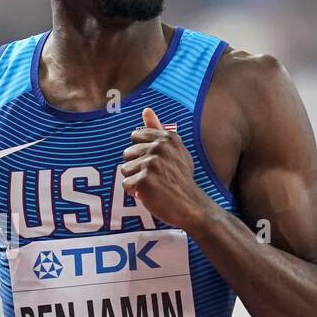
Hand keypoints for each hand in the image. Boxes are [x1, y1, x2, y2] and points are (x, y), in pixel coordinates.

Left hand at [121, 108, 211, 230]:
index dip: (142, 152)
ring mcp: (151, 164)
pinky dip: (135, 192)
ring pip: (125, 170)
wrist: (191, 205)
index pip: (136, 137)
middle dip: (137, 167)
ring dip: (136, 180)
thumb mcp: (174, 150)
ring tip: (154, 186)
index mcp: (166, 138)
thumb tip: (146, 110)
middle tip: (156, 177)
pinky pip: (126, 185)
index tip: (156, 162)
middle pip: (127, 154)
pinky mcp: (144, 181)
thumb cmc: (180, 178)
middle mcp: (159, 148)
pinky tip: (151, 194)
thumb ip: (157, 129)